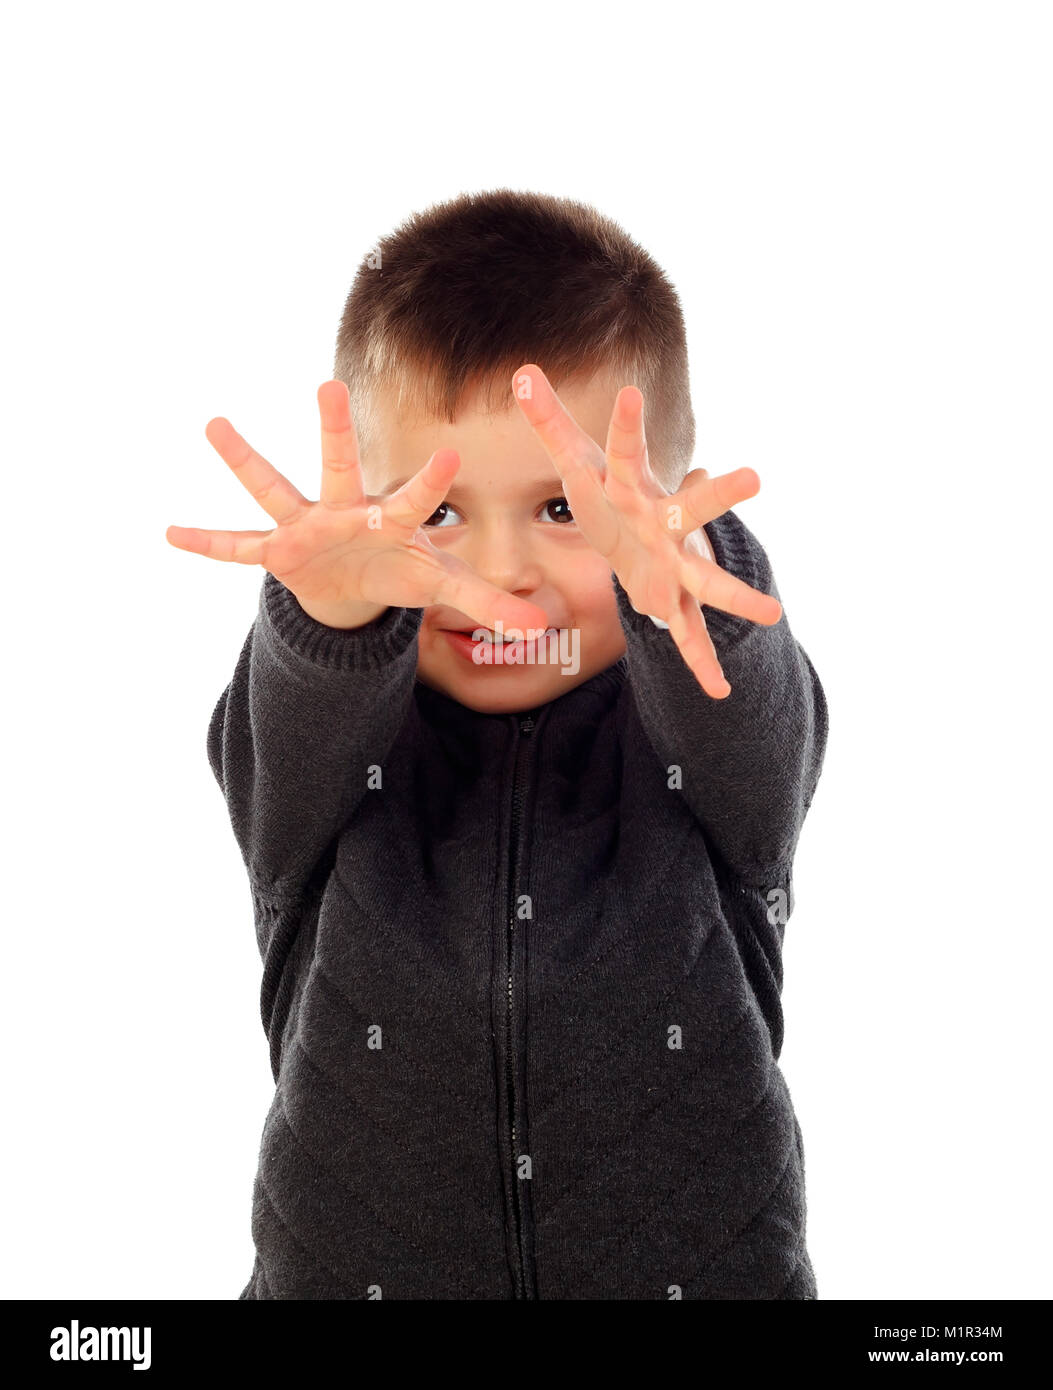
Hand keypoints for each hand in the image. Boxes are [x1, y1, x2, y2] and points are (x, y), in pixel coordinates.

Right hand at [166, 380, 550, 634]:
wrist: (354, 583)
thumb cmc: (400, 570)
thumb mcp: (441, 587)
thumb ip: (486, 604)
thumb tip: (537, 630)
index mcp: (392, 520)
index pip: (417, 499)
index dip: (431, 482)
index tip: (451, 453)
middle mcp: (346, 510)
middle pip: (342, 466)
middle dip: (336, 430)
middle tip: (329, 383)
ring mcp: (306, 525)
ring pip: (276, 487)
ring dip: (246, 460)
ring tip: (213, 423)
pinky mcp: (277, 549)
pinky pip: (237, 547)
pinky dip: (207, 542)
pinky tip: (168, 531)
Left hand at [511, 364, 781, 698]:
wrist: (639, 536)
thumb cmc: (609, 494)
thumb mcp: (576, 462)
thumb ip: (549, 421)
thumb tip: (520, 371)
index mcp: (634, 489)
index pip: (628, 451)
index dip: (627, 426)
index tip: (631, 394)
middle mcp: (664, 526)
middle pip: (693, 510)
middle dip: (719, 497)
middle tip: (754, 477)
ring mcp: (675, 565)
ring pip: (708, 581)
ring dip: (737, 596)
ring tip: (773, 613)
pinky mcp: (674, 600)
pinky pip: (689, 636)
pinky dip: (701, 663)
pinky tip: (719, 692)